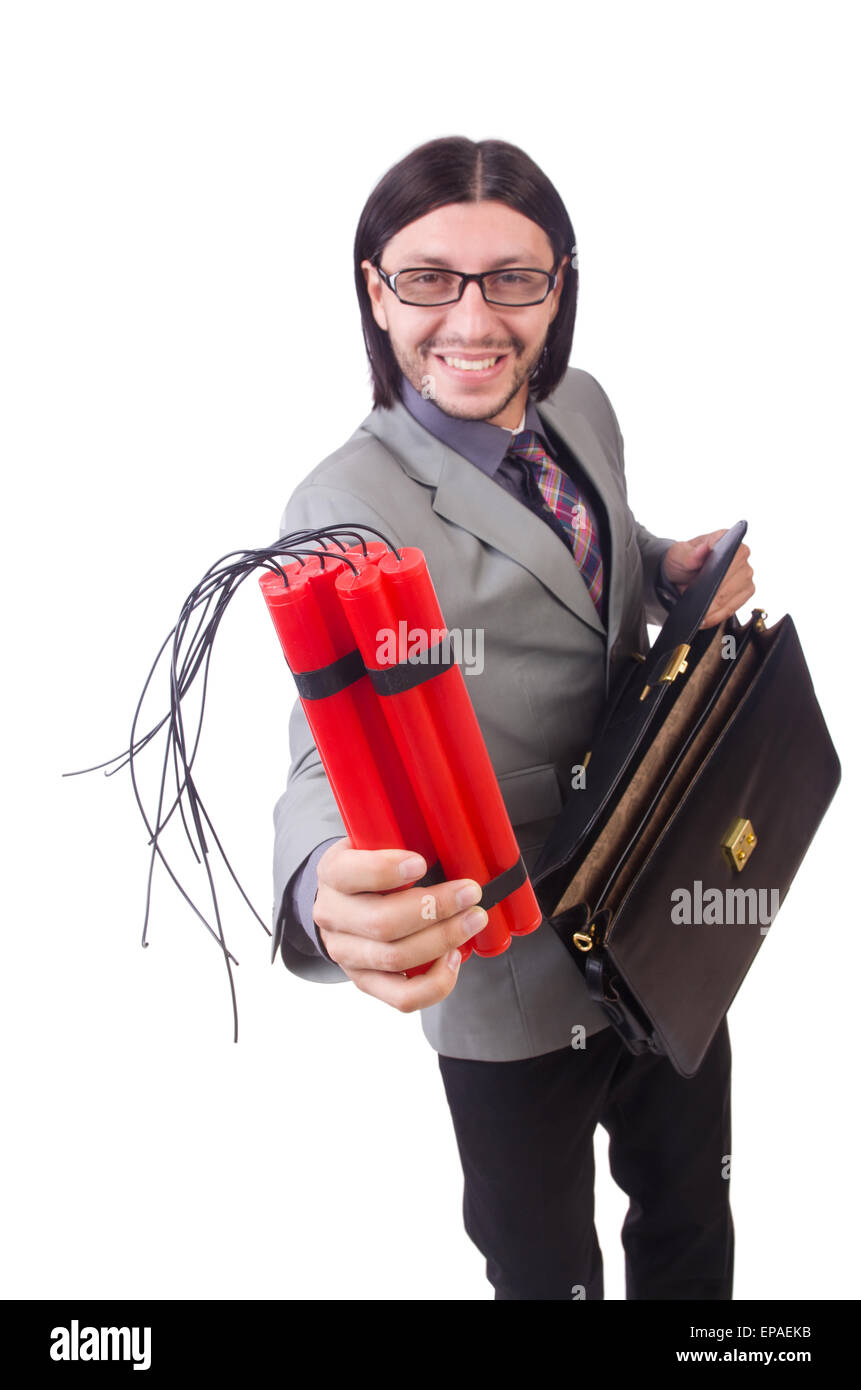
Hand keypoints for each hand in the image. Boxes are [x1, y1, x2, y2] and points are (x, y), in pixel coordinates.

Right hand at [313, 838, 486, 1012]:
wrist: (342, 902)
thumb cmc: (371, 868)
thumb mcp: (372, 844)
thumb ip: (399, 842)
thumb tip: (453, 841)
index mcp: (332, 873)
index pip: (350, 874)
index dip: (385, 870)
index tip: (421, 862)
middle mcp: (332, 916)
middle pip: (381, 923)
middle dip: (434, 909)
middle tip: (470, 893)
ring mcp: (346, 954)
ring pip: (395, 958)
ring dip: (443, 940)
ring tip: (473, 920)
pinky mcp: (364, 982)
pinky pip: (402, 997)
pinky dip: (435, 982)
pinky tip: (454, 958)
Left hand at [662, 528, 754, 628]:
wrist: (683, 572)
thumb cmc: (682, 559)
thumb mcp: (677, 554)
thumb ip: (688, 554)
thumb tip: (703, 549)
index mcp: (726, 537)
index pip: (728, 560)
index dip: (716, 577)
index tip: (703, 590)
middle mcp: (741, 554)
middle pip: (729, 584)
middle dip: (711, 599)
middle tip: (696, 609)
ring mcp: (746, 573)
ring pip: (731, 599)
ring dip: (714, 611)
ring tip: (698, 618)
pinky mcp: (746, 590)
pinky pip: (733, 608)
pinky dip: (718, 616)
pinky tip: (705, 619)